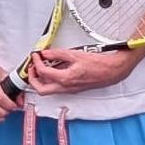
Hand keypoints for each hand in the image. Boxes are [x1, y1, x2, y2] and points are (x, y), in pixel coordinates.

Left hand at [26, 47, 141, 93]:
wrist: (112, 71)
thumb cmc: (98, 63)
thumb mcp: (75, 54)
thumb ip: (58, 54)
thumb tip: (45, 53)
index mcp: (65, 79)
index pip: (43, 73)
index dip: (36, 63)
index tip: (35, 55)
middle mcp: (66, 87)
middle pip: (41, 89)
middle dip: (32, 79)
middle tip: (32, 67)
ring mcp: (69, 90)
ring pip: (48, 90)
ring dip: (41, 81)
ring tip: (40, 68)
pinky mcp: (73, 89)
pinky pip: (57, 88)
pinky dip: (50, 81)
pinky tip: (53, 70)